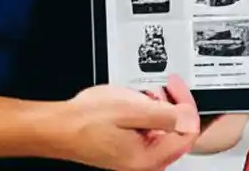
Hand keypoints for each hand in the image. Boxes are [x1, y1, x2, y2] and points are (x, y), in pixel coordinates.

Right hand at [62, 75, 199, 170]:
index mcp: (149, 158)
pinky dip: (145, 114)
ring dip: (158, 108)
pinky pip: (148, 131)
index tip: (177, 86)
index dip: (186, 104)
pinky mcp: (129, 150)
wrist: (58, 127)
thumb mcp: (131, 109)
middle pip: (177, 132)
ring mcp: (136, 157)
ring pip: (162, 130)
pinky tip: (132, 103)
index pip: (187, 132)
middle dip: (173, 105)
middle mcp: (145, 162)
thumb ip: (165, 115)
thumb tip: (190, 117)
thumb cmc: (85, 121)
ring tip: (142, 94)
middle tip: (163, 86)